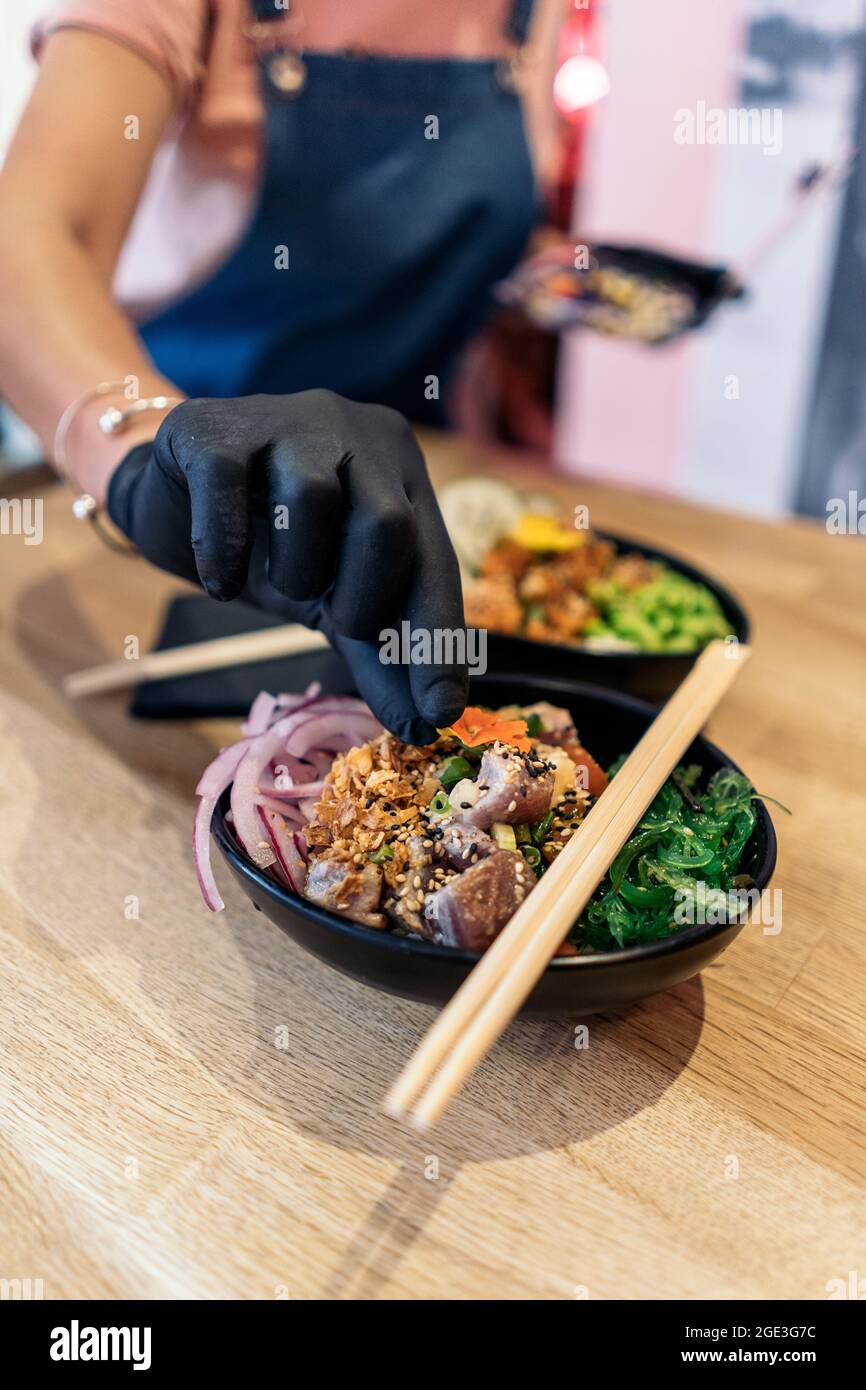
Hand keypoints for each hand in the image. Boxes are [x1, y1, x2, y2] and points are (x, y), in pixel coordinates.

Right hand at [107, 390, 467, 740]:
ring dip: (294, 570)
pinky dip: (223, 551)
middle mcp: (355, 433)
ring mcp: (285, 419)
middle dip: (362, 596)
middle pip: (386, 523)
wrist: (176, 495)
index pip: (433, 562)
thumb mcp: (334, 603)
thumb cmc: (274, 546)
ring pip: (311, 498)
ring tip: (278, 582)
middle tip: (332, 618)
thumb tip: (421, 726)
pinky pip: (226, 487)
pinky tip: (220, 578)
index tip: (438, 712)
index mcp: (400, 475)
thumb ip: (381, 656)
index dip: (436, 640)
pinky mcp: (214, 426)